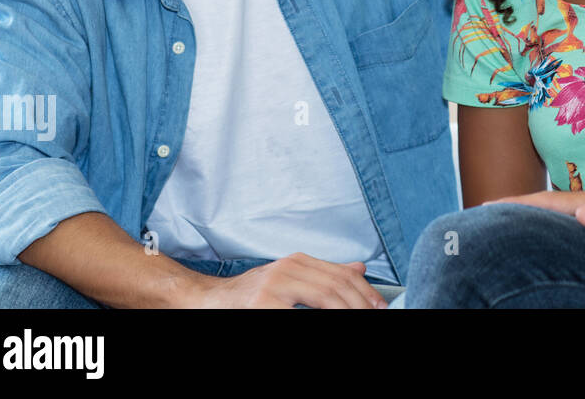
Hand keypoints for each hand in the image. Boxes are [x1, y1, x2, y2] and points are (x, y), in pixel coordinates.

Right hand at [187, 253, 387, 308]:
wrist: (205, 301)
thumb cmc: (248, 296)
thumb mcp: (287, 278)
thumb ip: (322, 274)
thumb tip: (359, 269)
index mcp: (297, 262)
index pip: (341, 276)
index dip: (365, 293)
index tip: (379, 307)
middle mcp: (286, 270)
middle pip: (336, 288)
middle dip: (358, 305)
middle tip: (373, 316)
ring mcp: (273, 289)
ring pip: (324, 299)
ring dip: (345, 312)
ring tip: (357, 319)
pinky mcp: (263, 306)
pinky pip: (297, 315)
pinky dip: (318, 319)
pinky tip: (329, 321)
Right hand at [494, 188, 584, 257]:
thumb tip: (579, 213)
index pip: (551, 202)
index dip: (519, 204)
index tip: (487, 206)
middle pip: (549, 211)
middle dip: (516, 212)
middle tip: (482, 218)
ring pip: (559, 225)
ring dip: (532, 225)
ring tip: (502, 232)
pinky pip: (574, 239)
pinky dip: (554, 239)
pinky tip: (546, 249)